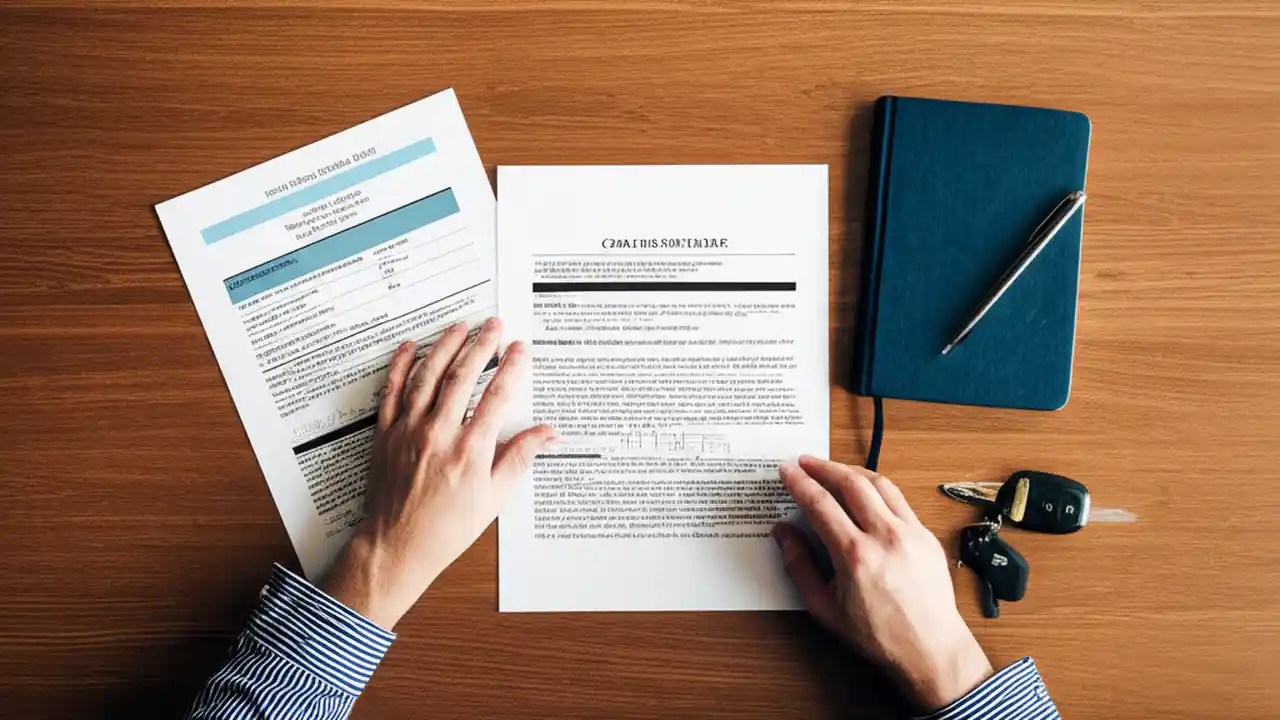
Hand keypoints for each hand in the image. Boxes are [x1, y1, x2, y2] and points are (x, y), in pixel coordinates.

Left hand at [320, 319, 556, 629]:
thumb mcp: (494, 497)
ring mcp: (409, 431)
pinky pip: (392, 391)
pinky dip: (400, 366)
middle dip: (481, 346)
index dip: (511, 368)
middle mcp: (438, 434)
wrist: (397, 546)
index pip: (497, 397)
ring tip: (460, 326)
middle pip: (463, 377)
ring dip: (445, 346)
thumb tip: (549, 434)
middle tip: (494, 325)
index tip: (520, 350)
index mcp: (470, 451)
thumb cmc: (447, 528)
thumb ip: (519, 458)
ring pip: (428, 376)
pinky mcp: (386, 434)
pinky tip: (410, 347)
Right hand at [772, 456, 991, 711]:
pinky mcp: (926, 536)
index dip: (799, 482)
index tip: (787, 470)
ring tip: (833, 470)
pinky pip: (899, 500)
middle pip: (851, 483)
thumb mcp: (824, 608)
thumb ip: (799, 566)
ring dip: (852, 471)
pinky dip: (877, 489)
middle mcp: (885, 537)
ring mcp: (911, 533)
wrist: (930, 648)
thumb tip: (783, 531)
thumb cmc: (876, 635)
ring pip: (879, 484)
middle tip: (806, 462)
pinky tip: (865, 492)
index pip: (820, 504)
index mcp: (855, 556)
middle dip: (824, 467)